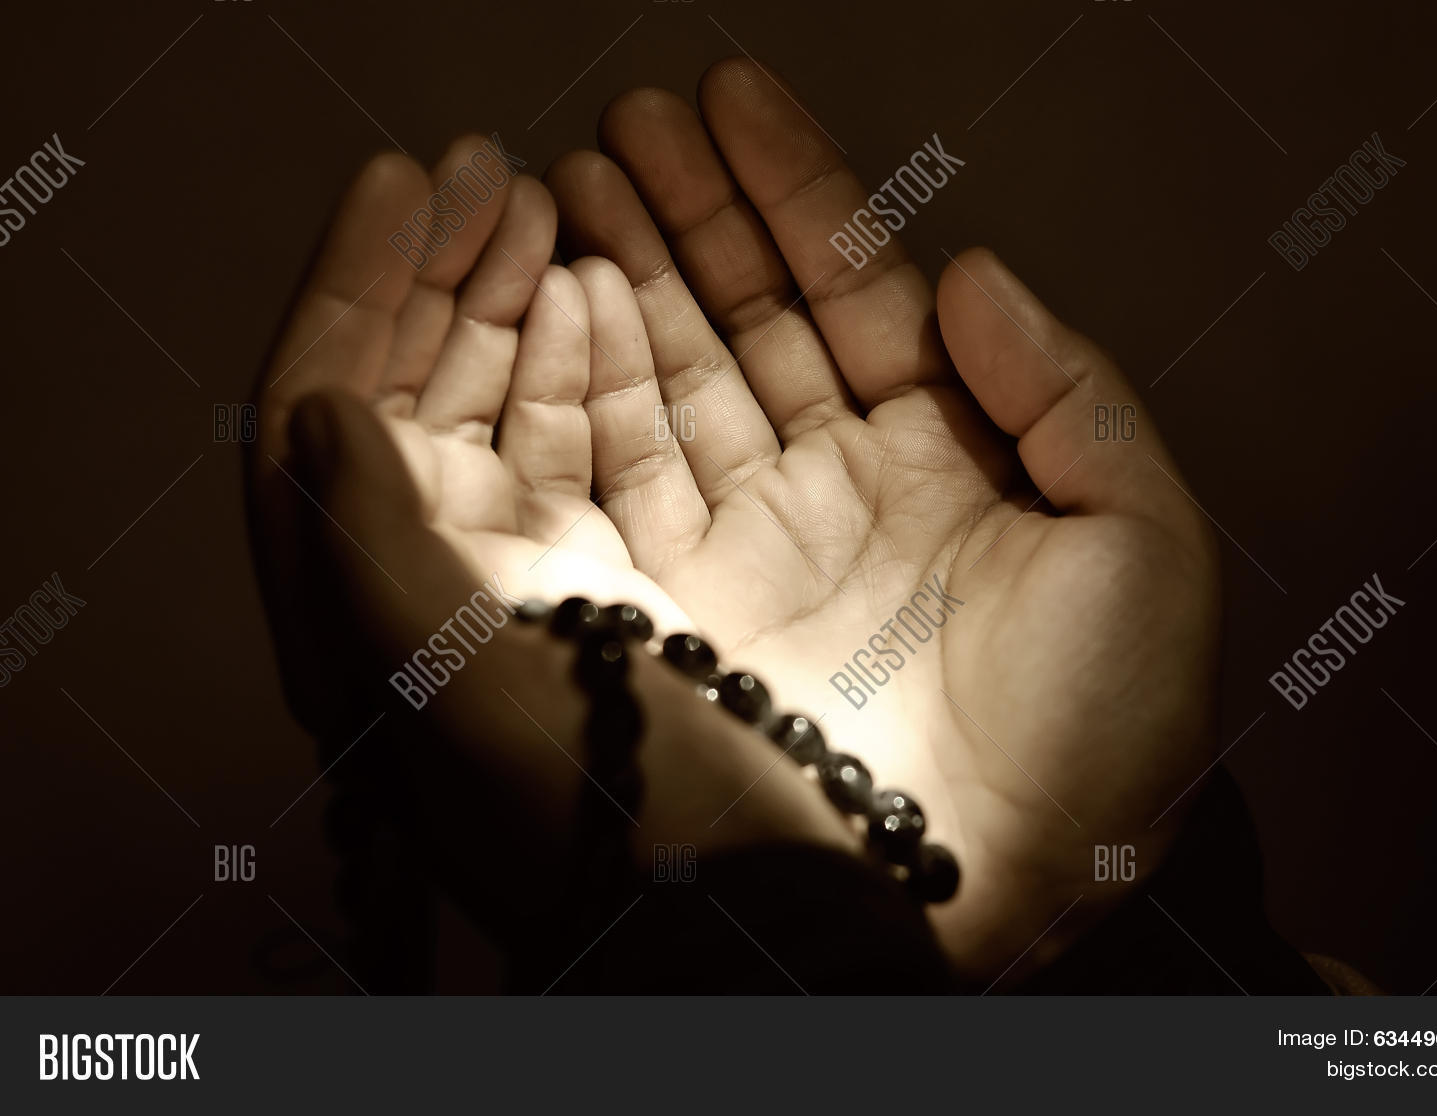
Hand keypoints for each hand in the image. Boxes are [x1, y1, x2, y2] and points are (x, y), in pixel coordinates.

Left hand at [246, 137, 854, 945]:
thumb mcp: (476, 709)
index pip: (333, 424)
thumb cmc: (631, 833)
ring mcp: (558, 582)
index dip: (356, 294)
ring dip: (520, 296)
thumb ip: (370, 562)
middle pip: (422, 398)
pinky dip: (605, 355)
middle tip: (483, 171)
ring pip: (515, 406)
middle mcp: (460, 600)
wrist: (791, 920)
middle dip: (442, 275)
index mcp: (391, 628)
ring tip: (548, 201)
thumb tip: (314, 413)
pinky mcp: (651, 581)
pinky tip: (611, 290)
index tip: (400, 183)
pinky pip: (606, 441)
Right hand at [542, 62, 1221, 980]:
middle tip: (627, 119)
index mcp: (944, 458)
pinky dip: (593, 383)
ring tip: (577, 174)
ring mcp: (752, 543)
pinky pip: (627, 469)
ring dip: (628, 273)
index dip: (794, 191)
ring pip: (676, 376)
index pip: (856, 291)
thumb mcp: (1140, 544)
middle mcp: (837, 488)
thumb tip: (970, 273)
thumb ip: (1067, 392)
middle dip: (690, 212)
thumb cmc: (1095, 744)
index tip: (732, 98)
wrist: (1001, 905)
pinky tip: (563, 294)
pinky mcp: (681, 605)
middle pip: (749, 317)